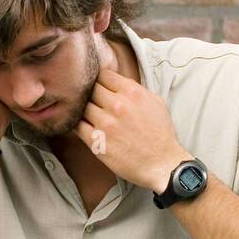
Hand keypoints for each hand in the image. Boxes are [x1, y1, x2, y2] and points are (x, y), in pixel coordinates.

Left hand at [75, 68, 192, 192]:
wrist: (162, 164)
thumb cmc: (160, 134)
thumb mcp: (154, 102)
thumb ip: (134, 88)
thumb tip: (117, 81)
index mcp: (131, 92)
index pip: (103, 75)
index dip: (99, 80)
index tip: (99, 86)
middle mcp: (117, 105)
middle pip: (90, 89)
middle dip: (90, 93)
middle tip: (92, 101)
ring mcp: (105, 123)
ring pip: (81, 106)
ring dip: (83, 109)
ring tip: (88, 114)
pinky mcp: (96, 141)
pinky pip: (76, 126)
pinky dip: (77, 124)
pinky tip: (82, 126)